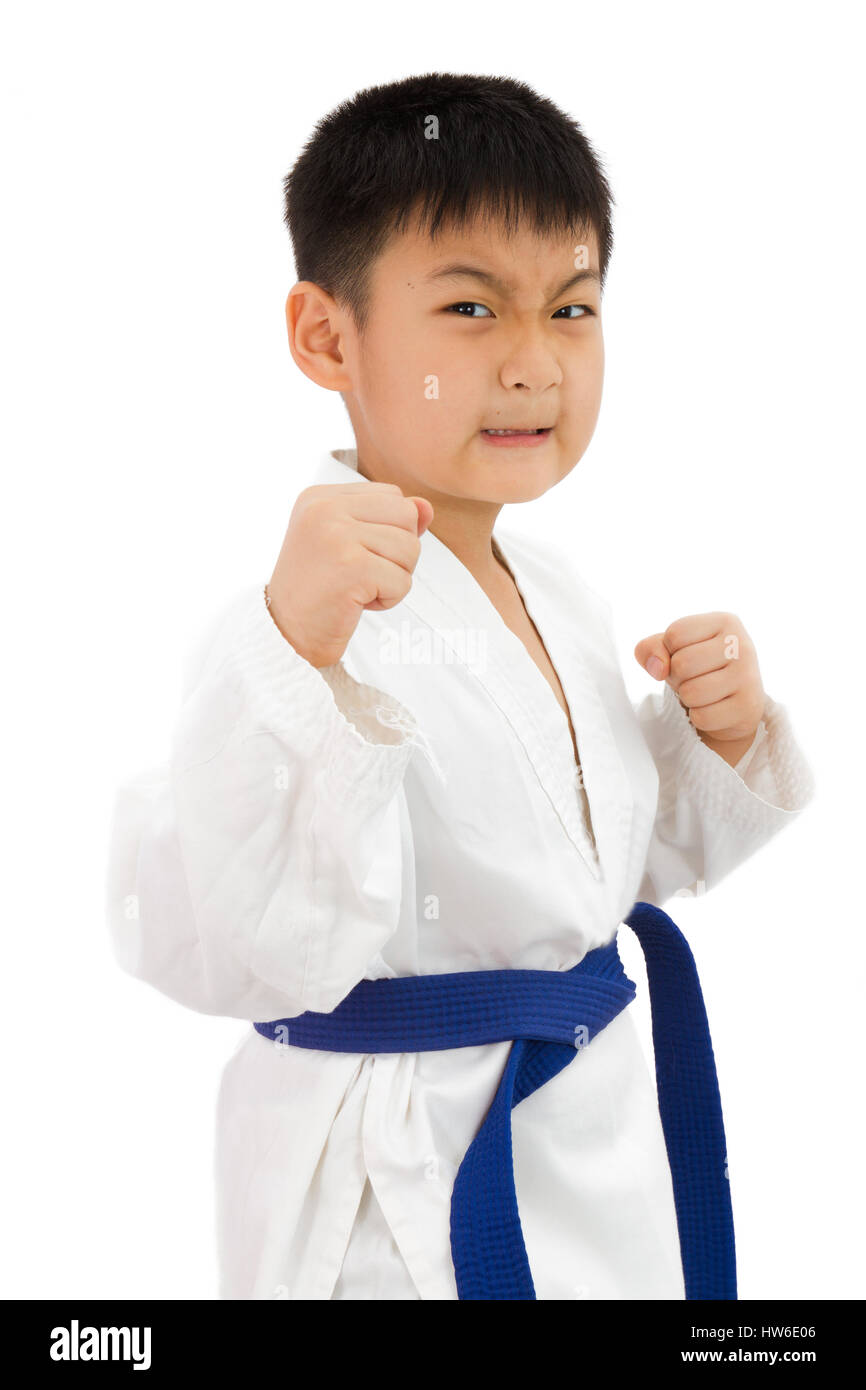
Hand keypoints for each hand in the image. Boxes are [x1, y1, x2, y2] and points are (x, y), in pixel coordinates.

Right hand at [268, 481, 434, 668]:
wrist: (286, 634)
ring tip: (359, 588)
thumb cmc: (319, 591)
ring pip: (410, 548)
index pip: (391, 496)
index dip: (389, 531)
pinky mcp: (352, 567)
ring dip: (394, 577)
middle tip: (364, 574)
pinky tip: (358, 603)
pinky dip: (389, 599)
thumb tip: (426, 506)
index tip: (354, 556)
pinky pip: (403, 581)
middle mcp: (324, 508)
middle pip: (406, 515)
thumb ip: (388, 521)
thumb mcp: (351, 544)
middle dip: (399, 552)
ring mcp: (337, 536)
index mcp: (320, 497)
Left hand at [634, 612, 765, 758]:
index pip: (675, 634)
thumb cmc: (698, 669)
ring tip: (703, 693)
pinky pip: (702, 717)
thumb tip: (658, 669)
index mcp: (725, 621)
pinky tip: (714, 708)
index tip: (687, 656)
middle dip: (678, 677)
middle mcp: (742, 645)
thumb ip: (651, 649)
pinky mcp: (748, 707)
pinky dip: (700, 717)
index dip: (670, 651)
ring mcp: (748, 676)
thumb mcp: (672, 650)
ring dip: (688, 698)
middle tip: (694, 678)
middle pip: (682, 663)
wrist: (733, 704)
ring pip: (691, 692)